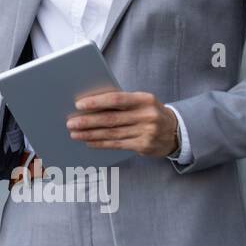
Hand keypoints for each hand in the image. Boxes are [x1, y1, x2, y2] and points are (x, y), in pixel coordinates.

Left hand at [66, 91, 180, 157]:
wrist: (175, 131)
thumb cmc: (149, 112)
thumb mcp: (141, 102)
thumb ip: (121, 102)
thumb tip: (90, 104)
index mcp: (144, 99)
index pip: (116, 99)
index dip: (96, 102)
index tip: (79, 105)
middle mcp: (146, 115)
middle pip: (111, 119)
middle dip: (87, 121)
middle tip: (70, 122)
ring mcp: (146, 132)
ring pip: (111, 133)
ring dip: (90, 134)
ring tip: (74, 133)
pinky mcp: (144, 146)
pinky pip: (117, 144)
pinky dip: (100, 143)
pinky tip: (89, 142)